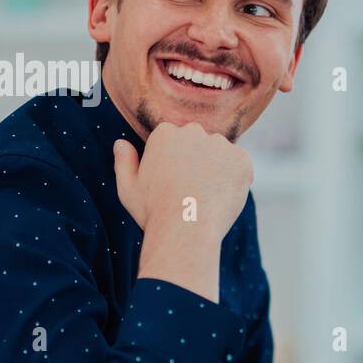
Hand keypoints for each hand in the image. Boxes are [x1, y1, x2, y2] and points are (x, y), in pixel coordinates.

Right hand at [114, 122, 252, 302]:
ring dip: (218, 168)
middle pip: (200, 143)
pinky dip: (235, 179)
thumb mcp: (128, 188)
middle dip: (198, 161)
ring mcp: (220, 144)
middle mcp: (194, 132)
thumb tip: (121, 143)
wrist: (186, 230)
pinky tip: (221, 197)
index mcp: (165, 133)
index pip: (176, 140)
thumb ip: (124, 162)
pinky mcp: (242, 159)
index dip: (176, 164)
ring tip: (207, 196)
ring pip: (221, 154)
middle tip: (192, 191)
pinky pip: (240, 166)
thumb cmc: (154, 212)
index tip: (174, 183)